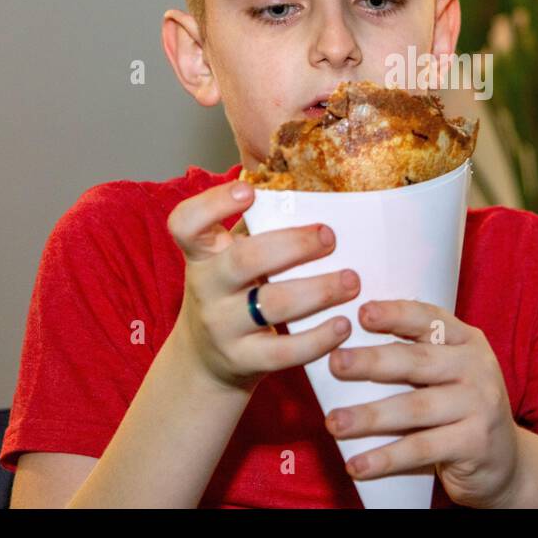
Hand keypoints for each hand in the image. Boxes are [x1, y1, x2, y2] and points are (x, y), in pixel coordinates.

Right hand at [166, 180, 359, 394]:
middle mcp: (206, 287)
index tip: (249, 191)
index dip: (212, 204)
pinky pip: (284, 352)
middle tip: (330, 237)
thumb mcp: (231, 255)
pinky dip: (318, 338)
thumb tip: (301, 176)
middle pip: (244, 261)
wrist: (206, 360)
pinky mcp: (243, 360)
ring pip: (272, 305)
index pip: (186, 224)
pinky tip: (343, 324)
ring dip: (319, 291)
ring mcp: (222, 326)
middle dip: (293, 246)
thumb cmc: (233, 291)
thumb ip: (256, 223)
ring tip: (351, 281)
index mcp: (202, 253)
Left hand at [322, 300, 522, 508]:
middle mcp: (477, 367)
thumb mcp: (449, 373)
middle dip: (373, 361)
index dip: (396, 314)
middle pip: (418, 361)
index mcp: (467, 341)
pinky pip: (422, 449)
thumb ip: (415, 357)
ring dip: (370, 416)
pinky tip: (357, 463)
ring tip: (335, 422)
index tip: (361, 312)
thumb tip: (347, 347)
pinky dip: (386, 458)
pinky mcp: (475, 443)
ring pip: (415, 408)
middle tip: (336, 363)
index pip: (430, 319)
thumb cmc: (461, 409)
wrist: (506, 461)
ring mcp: (480, 405)